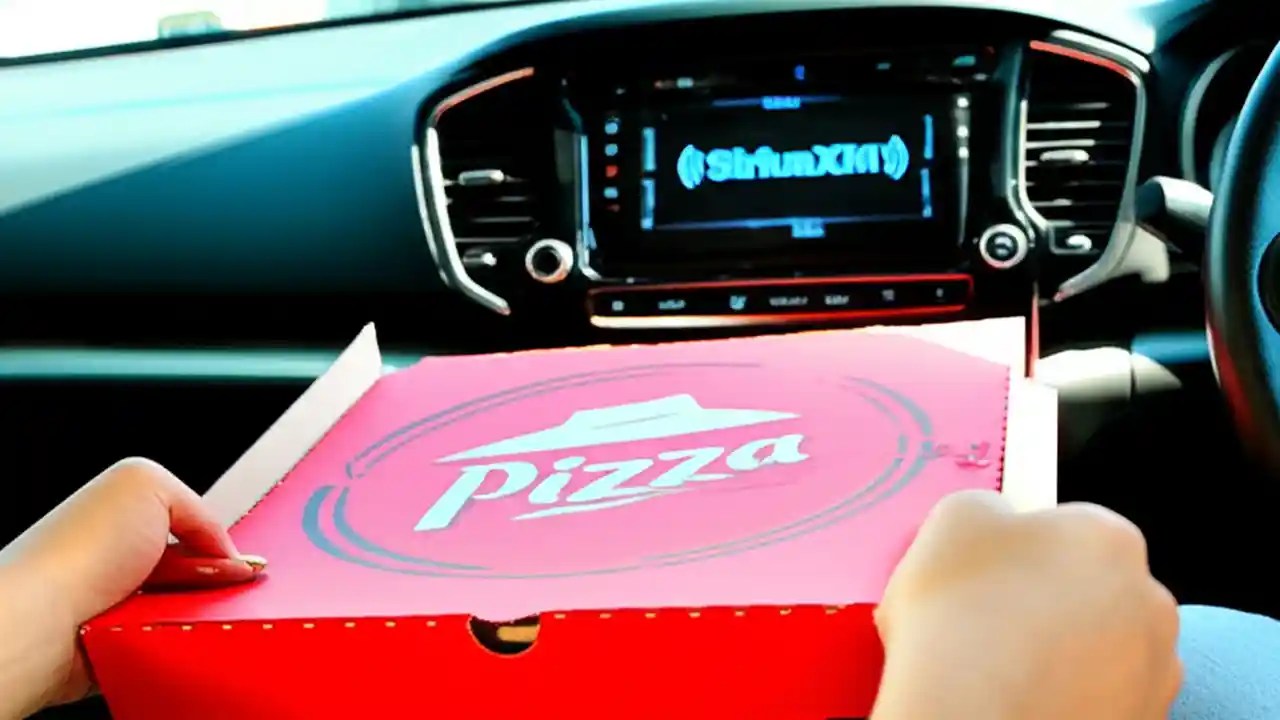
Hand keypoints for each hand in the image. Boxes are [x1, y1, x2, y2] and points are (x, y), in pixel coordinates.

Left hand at [0, 458, 263, 718]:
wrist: (42, 620)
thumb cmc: (77, 551)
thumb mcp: (151, 487)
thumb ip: (200, 512)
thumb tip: (226, 553)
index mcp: (122, 512)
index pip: (193, 525)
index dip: (222, 540)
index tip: (245, 558)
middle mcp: (120, 555)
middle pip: (197, 568)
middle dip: (217, 576)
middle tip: (227, 580)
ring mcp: (122, 599)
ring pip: (191, 605)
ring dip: (201, 606)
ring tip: (191, 603)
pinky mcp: (125, 639)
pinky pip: (173, 636)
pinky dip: (182, 634)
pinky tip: (174, 626)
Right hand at [871, 490, 1180, 719]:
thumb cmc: (960, 621)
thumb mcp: (951, 521)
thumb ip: (985, 508)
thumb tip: (993, 523)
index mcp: (1107, 537)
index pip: (1068, 527)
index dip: (1021, 549)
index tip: (987, 573)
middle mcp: (1150, 601)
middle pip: (1092, 587)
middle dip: (1048, 601)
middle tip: (988, 621)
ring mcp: (1155, 672)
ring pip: (1102, 648)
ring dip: (1063, 653)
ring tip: (999, 669)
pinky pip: (1102, 699)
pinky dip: (1069, 698)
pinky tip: (1020, 700)